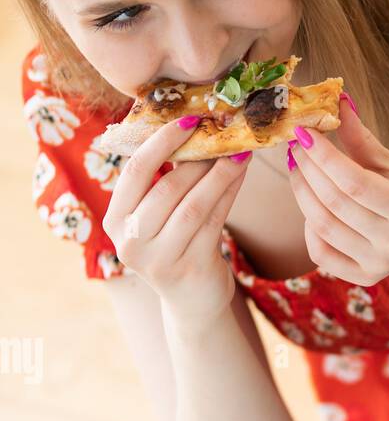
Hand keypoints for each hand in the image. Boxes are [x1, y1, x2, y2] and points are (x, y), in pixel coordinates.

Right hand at [103, 117, 251, 322]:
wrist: (192, 301)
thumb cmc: (175, 247)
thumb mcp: (157, 217)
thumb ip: (165, 181)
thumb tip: (194, 127)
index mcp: (115, 221)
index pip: (135, 171)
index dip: (162, 142)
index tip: (189, 119)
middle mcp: (131, 242)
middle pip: (167, 188)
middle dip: (199, 158)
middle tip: (223, 133)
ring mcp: (160, 260)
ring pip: (194, 205)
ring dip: (219, 174)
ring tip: (239, 152)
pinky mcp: (191, 269)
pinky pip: (215, 222)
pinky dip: (229, 194)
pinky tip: (241, 175)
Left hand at [286, 104, 388, 285]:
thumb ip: (361, 138)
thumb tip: (336, 100)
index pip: (354, 182)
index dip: (323, 156)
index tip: (303, 132)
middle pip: (334, 204)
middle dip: (307, 170)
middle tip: (296, 146)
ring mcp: (379, 263)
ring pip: (323, 227)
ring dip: (302, 193)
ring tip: (299, 169)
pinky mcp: (366, 276)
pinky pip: (322, 255)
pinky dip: (309, 229)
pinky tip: (311, 207)